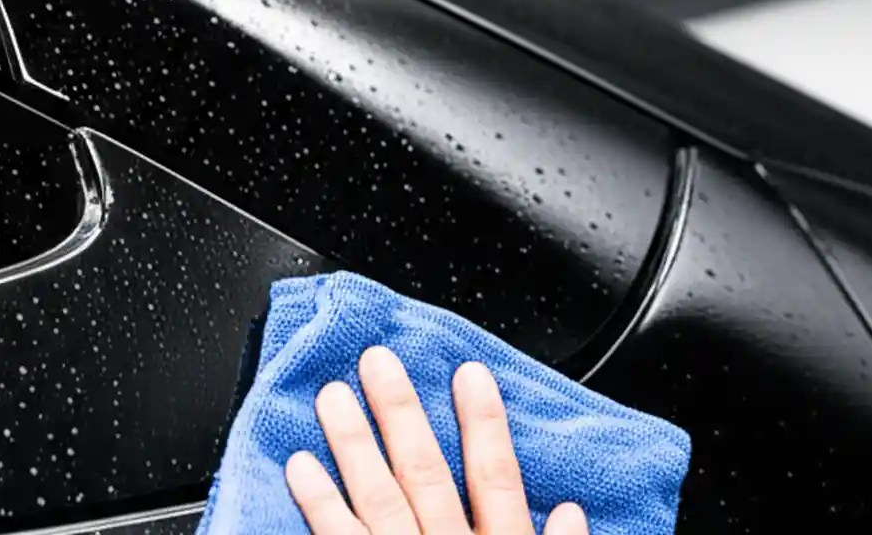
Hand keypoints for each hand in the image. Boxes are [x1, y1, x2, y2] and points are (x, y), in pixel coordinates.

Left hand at [285, 346, 587, 533]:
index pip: (496, 478)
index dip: (484, 422)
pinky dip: (320, 502)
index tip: (469, 373)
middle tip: (376, 361)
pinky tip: (302, 464)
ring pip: (379, 498)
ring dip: (355, 442)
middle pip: (426, 474)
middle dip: (401, 413)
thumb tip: (570, 510)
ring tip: (332, 396)